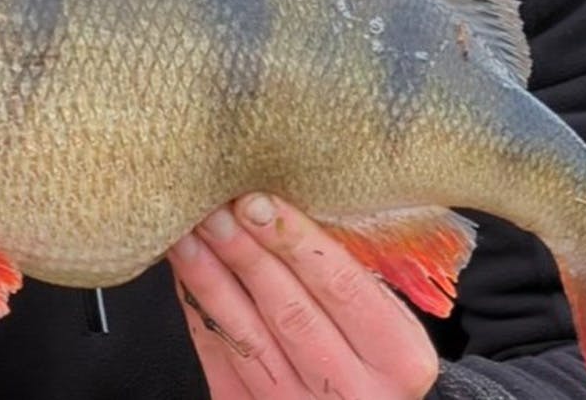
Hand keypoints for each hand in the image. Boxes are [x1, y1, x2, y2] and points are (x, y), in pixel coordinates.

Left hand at [167, 193, 438, 399]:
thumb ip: (352, 277)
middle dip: (245, 255)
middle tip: (214, 211)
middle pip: (290, 312)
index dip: (296, 243)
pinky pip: (221, 360)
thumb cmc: (375, 355)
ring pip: (248, 339)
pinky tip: (187, 275)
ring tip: (188, 236)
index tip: (258, 203)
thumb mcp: (389, 321)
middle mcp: (353, 390)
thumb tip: (285, 209)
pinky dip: (200, 313)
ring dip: (211, 281)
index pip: (342, 287)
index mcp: (398, 356)